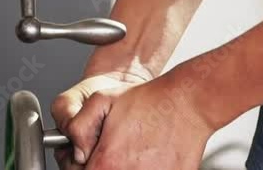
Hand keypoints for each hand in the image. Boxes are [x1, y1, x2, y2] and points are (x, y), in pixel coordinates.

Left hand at [63, 72, 215, 168]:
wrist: (187, 103)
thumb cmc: (149, 101)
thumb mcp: (100, 101)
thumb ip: (78, 127)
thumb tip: (75, 151)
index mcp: (107, 162)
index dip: (77, 163)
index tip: (83, 155)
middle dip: (100, 164)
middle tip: (109, 150)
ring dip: (122, 166)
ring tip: (131, 151)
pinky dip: (144, 167)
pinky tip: (147, 155)